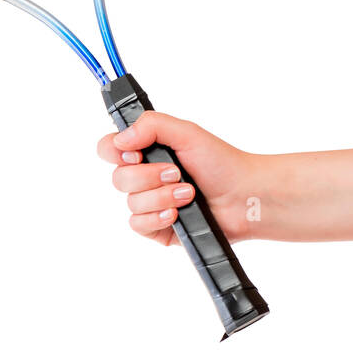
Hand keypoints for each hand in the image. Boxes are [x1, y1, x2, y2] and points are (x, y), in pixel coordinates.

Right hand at [96, 113, 256, 246]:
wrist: (243, 196)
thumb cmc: (221, 162)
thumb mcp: (187, 132)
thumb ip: (151, 125)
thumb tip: (121, 139)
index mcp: (148, 150)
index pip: (109, 148)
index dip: (115, 152)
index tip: (137, 154)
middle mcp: (145, 176)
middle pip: (118, 178)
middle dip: (150, 176)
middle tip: (177, 173)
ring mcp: (150, 203)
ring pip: (131, 203)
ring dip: (162, 197)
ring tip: (189, 194)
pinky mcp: (157, 227)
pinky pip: (138, 225)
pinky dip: (157, 217)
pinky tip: (177, 214)